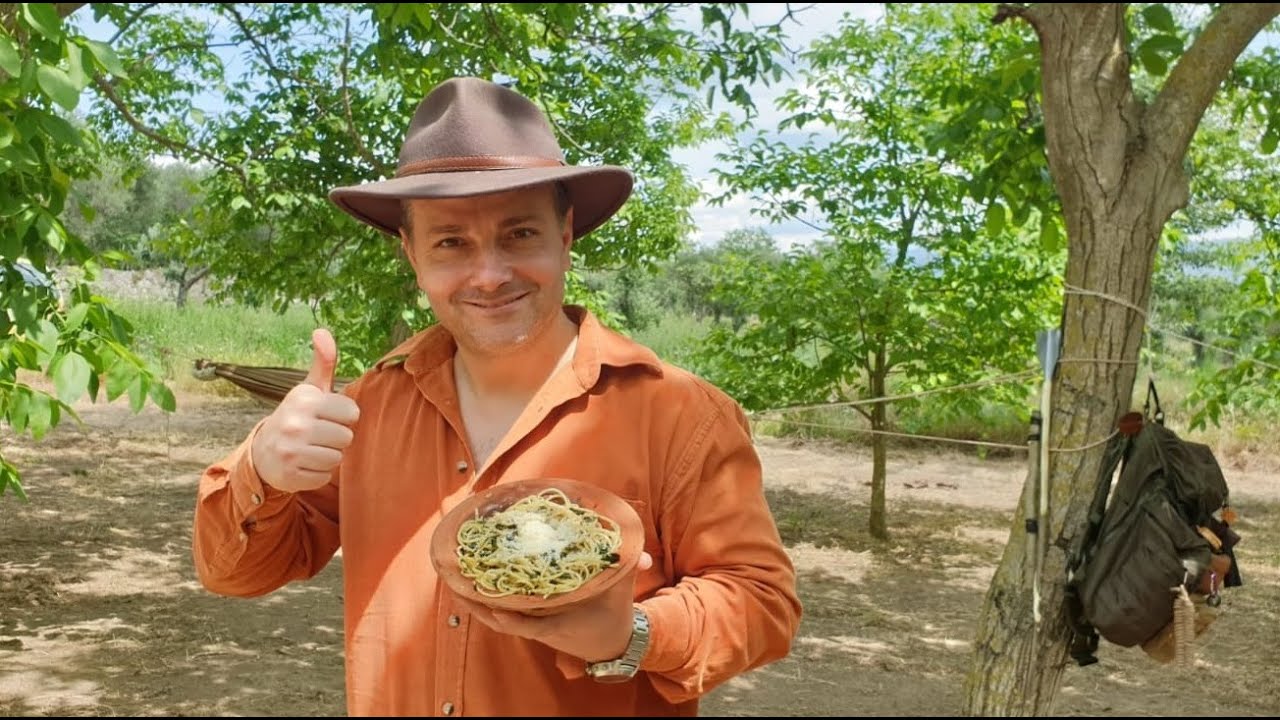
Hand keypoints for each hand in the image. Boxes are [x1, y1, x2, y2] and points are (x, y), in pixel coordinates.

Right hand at [250, 329, 360, 492]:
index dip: (343, 417)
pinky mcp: (290, 475)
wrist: (262, 452)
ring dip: (328, 456)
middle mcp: (295, 424)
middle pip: (347, 437)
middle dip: (337, 438)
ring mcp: (290, 451)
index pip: (352, 413)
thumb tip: (322, 330)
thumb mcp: (309, 389)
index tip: (326, 416)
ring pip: (337, 458)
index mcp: (304, 400)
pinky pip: (324, 476)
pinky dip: (317, 473)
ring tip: (310, 448)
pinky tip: (303, 464)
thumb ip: (324, 362)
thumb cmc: (297, 416)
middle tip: (318, 435)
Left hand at [452, 552, 653, 662]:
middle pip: (501, 619)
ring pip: (497, 618)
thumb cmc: (614, 614)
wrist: (612, 643)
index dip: (507, 616)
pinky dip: (485, 604)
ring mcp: (535, 625)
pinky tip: (469, 588)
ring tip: (452, 582)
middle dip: (477, 601)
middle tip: (454, 581)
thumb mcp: (621, 590)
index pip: (528, 622)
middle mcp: (541, 626)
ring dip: (474, 603)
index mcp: (560, 622)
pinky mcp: (532, 622)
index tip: (488, 602)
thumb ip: (629, 568)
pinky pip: (504, 615)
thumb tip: (643, 556)